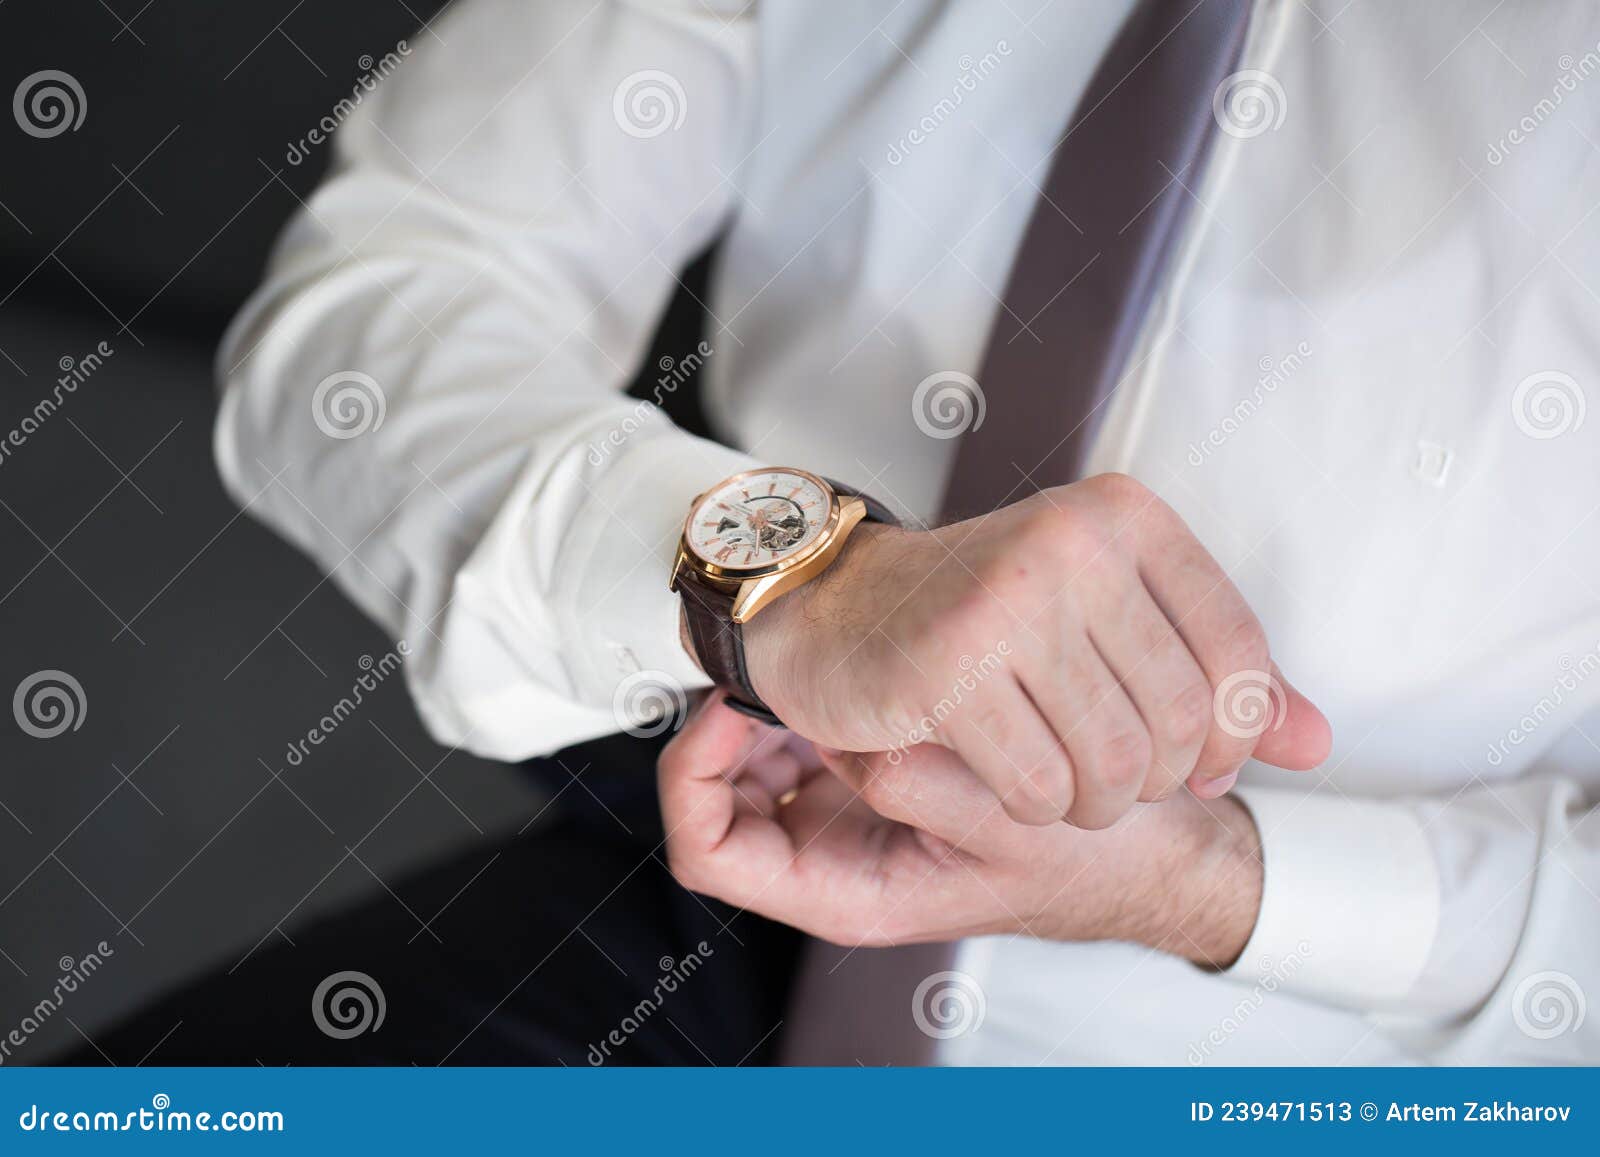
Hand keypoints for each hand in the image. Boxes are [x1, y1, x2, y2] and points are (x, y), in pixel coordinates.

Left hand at [659, 694, 1262, 963]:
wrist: (1151, 856)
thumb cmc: (1090, 868)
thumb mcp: (1009, 837)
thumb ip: (923, 791)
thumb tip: (848, 732)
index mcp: (846, 891)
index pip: (708, 850)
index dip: (693, 774)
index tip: (728, 705)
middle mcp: (837, 855)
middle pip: (721, 792)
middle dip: (733, 721)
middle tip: (759, 659)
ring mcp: (855, 812)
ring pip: (766, 752)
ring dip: (779, 700)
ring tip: (807, 652)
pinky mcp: (884, 773)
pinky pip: (820, 728)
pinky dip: (826, 694)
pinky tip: (863, 659)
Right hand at [742, 473, 1330, 827]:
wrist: (839, 615)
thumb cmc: (985, 622)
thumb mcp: (1112, 622)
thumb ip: (1220, 676)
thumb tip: (1320, 744)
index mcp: (1124, 516)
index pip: (1240, 655)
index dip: (1235, 735)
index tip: (1198, 764)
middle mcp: (1071, 544)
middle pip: (1183, 721)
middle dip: (1155, 779)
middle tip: (1112, 778)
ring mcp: (1005, 603)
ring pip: (1115, 765)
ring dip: (1095, 801)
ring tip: (1060, 780)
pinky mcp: (945, 670)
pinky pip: (1040, 786)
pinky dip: (1035, 805)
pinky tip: (1007, 776)